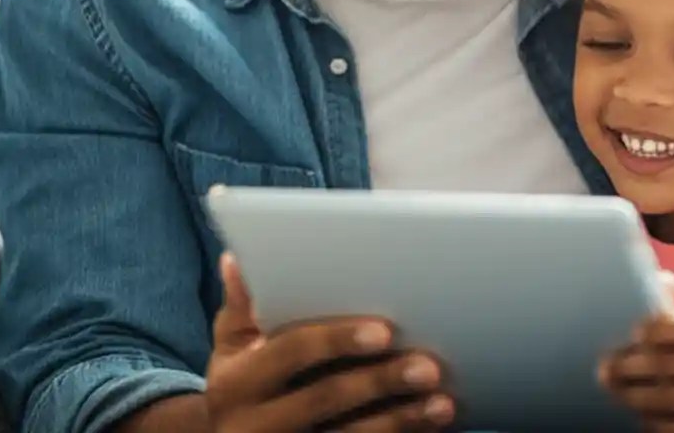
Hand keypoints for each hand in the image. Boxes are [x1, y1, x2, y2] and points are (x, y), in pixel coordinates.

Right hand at [205, 253, 455, 431]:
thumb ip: (242, 306)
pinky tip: (430, 425)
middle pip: (326, 398)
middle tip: (428, 367)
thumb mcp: (232, 346)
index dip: (338, 339)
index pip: (292, 351)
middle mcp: (253, 423)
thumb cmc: (242, 382)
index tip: (385, 331)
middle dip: (380, 380)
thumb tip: (239, 258)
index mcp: (236, 380)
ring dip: (401, 419)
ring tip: (441, 403)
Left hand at [600, 274, 673, 432]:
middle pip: (664, 365)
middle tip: (604, 366)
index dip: (644, 329)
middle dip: (626, 367)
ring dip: (632, 397)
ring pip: (667, 402)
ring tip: (615, 389)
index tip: (628, 332)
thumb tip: (654, 278)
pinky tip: (643, 415)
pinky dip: (655, 424)